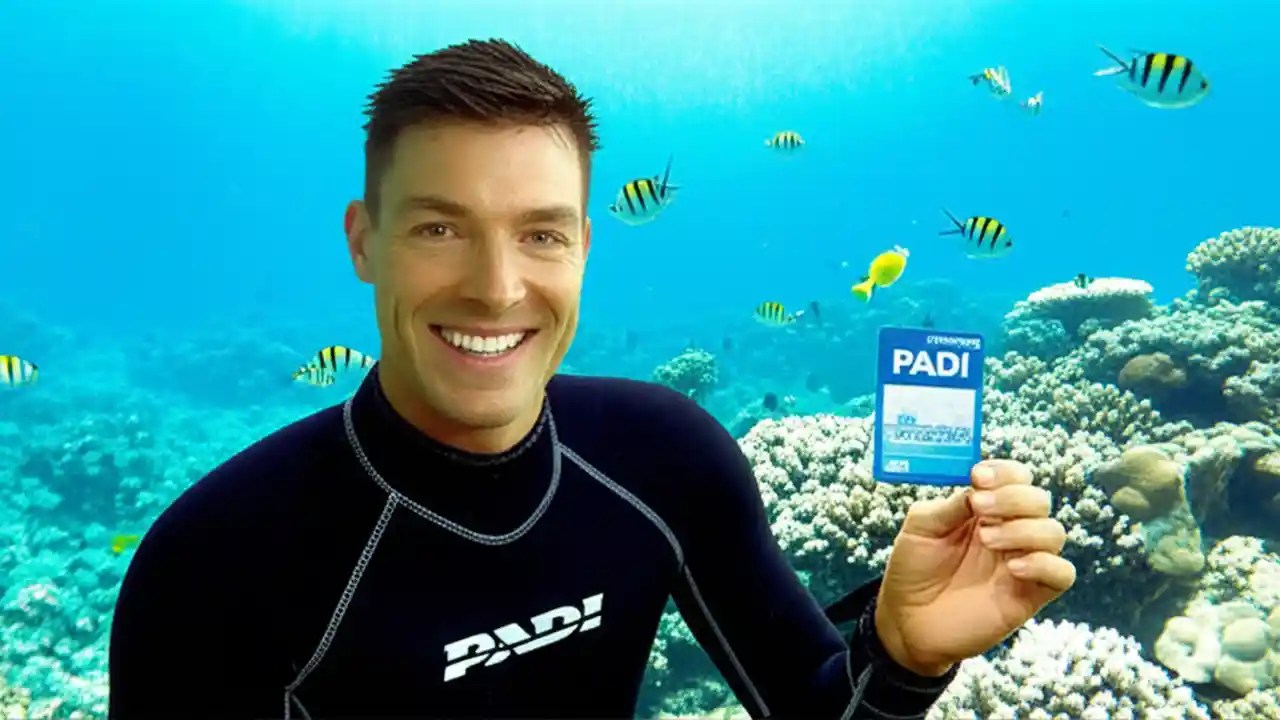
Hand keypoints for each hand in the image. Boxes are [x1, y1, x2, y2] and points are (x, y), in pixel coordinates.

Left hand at [873, 459, 1075, 675]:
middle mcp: (1010, 531)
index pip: (1016, 477)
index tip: (979, 477)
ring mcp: (1022, 562)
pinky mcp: (1030, 595)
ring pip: (1054, 532)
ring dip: (1023, 529)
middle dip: (1013, 498)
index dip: (1005, 472)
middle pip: (1039, 500)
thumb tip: (977, 485)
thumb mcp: (921, 527)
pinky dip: (1044, 564)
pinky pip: (1062, 573)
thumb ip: (950, 504)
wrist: (907, 621)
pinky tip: (1012, 568)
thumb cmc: (913, 570)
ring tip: (987, 541)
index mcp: (986, 509)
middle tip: (980, 509)